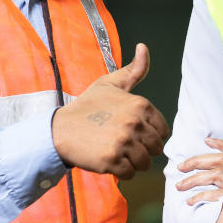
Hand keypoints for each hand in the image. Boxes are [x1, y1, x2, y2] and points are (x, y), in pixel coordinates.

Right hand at [52, 43, 168, 177]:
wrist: (60, 129)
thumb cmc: (87, 107)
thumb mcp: (110, 84)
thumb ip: (134, 70)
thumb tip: (143, 47)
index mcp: (140, 105)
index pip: (162, 131)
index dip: (150, 136)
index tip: (135, 134)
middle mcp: (135, 123)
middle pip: (155, 148)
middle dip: (142, 150)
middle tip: (124, 145)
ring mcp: (124, 142)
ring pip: (144, 163)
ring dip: (133, 163)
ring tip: (117, 153)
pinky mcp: (112, 160)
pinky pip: (129, 174)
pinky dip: (121, 172)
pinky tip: (109, 161)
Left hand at [176, 138, 222, 204]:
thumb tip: (196, 182)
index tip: (206, 140)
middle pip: (221, 161)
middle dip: (198, 161)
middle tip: (180, 167)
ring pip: (217, 175)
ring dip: (195, 179)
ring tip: (179, 186)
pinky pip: (217, 195)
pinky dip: (201, 196)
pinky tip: (190, 201)